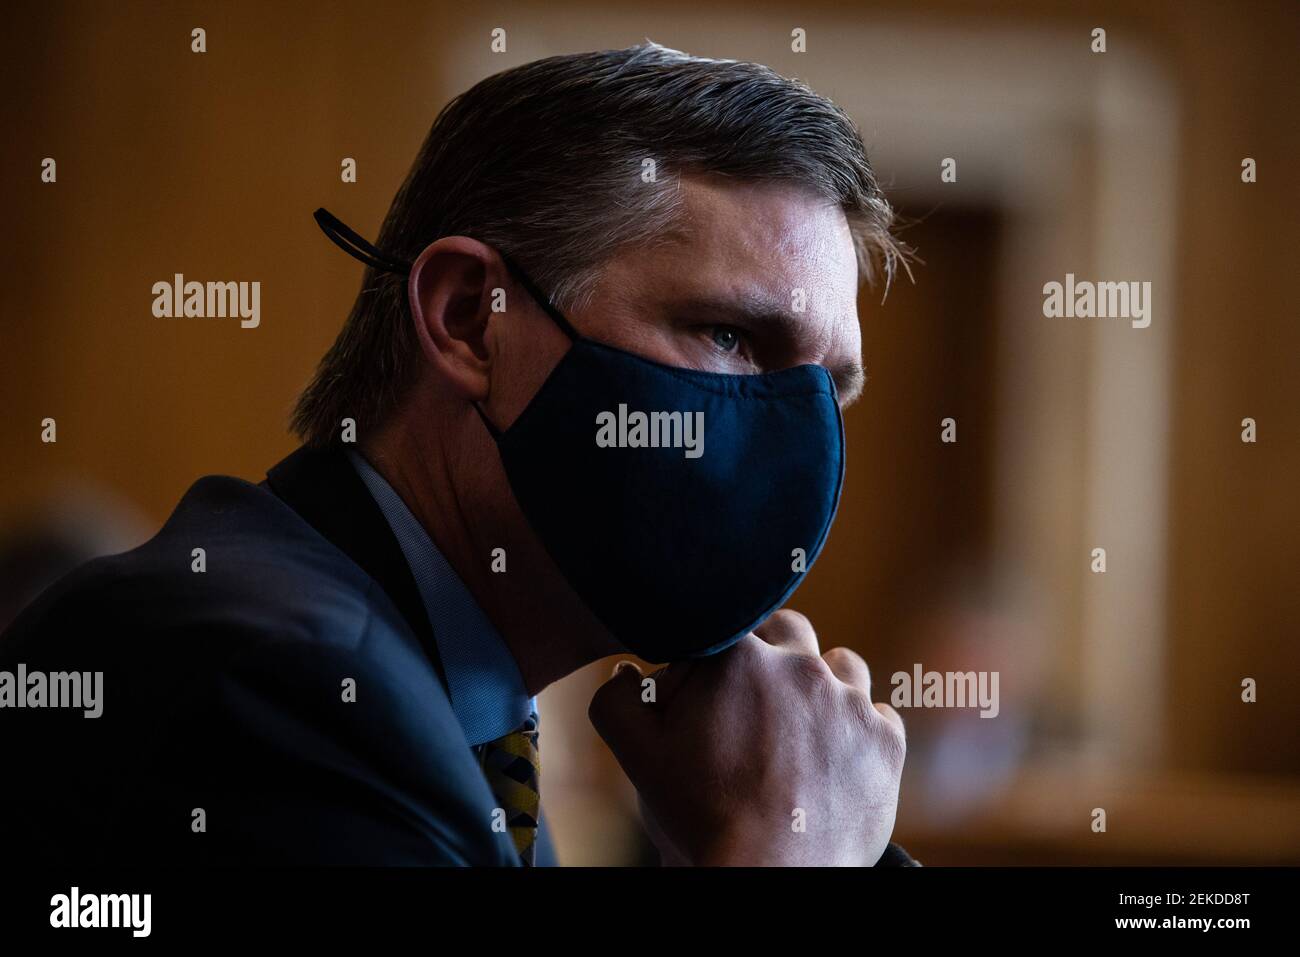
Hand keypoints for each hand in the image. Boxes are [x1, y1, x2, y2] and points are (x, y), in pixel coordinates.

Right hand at [588, 609, 905, 865]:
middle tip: (754, 705)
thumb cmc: (699, 818)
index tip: (711, 690)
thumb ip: (619, 700)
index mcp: (739, 658)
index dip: (716, 656)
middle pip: (789, 630)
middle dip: (772, 655)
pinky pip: (878, 713)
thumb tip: (629, 669)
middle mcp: (802, 667)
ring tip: (799, 730)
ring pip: (841, 665)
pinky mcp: (886, 741)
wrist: (768, 878)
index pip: (729, 624)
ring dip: (822, 685)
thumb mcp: (638, 757)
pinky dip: (859, 729)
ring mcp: (850, 702)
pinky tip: (833, 759)